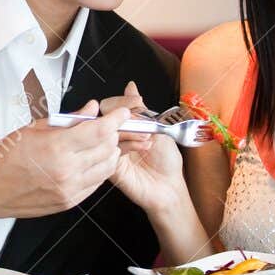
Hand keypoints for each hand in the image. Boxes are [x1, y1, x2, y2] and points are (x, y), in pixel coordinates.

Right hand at [0, 100, 133, 224]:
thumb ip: (67, 120)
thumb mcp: (34, 129)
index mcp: (56, 148)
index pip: (99, 131)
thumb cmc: (4, 158)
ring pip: (107, 168)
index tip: (121, 113)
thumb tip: (89, 110)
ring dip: (109, 153)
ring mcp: (69, 189)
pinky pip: (96, 184)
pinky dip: (99, 170)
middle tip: (108, 127)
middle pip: (108, 149)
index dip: (116, 119)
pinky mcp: (69, 202)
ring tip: (101, 144)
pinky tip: (90, 161)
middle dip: (113, 135)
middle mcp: (66, 170)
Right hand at [100, 82, 191, 217]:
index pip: (112, 105)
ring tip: (147, 139)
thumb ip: (141, 109)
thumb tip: (130, 87)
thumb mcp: (157, 128)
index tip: (136, 99)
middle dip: (124, 115)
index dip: (123, 101)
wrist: (169, 187)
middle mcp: (115, 136)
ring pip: (107, 132)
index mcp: (124, 126)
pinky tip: (141, 149)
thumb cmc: (166, 162)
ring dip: (130, 131)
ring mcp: (110, 151)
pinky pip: (107, 150)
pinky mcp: (109, 166)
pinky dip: (126, 146)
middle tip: (141, 122)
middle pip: (105, 116)